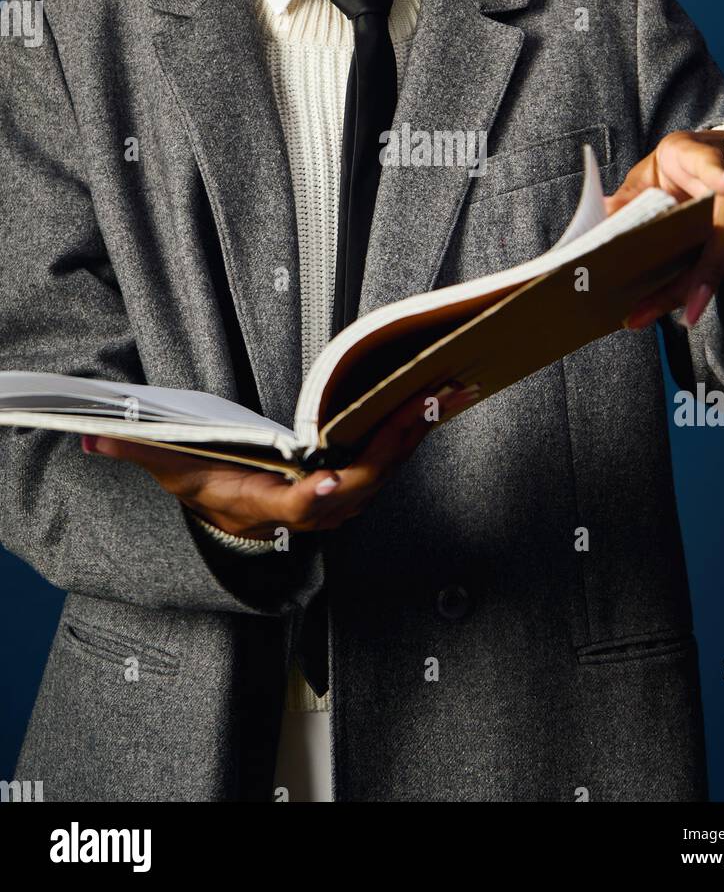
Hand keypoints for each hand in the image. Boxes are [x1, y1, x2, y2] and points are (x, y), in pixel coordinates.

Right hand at [82, 382, 479, 537]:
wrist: (236, 514)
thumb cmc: (205, 484)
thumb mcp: (169, 466)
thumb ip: (137, 449)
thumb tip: (93, 435)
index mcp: (262, 503)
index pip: (290, 508)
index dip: (309, 500)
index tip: (324, 485)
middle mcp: (308, 508)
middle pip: (358, 484)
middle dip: (392, 446)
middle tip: (422, 404)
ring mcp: (337, 499)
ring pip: (385, 470)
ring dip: (417, 432)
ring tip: (449, 389)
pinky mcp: (356, 481)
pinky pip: (392, 458)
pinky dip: (417, 428)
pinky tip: (443, 396)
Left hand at [605, 129, 723, 329]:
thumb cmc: (691, 161)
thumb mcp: (656, 167)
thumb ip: (633, 192)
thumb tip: (602, 214)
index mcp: (705, 154)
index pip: (714, 162)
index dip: (722, 174)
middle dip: (694, 274)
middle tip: (653, 304)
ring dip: (687, 291)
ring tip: (647, 311)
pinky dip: (696, 287)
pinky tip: (665, 303)